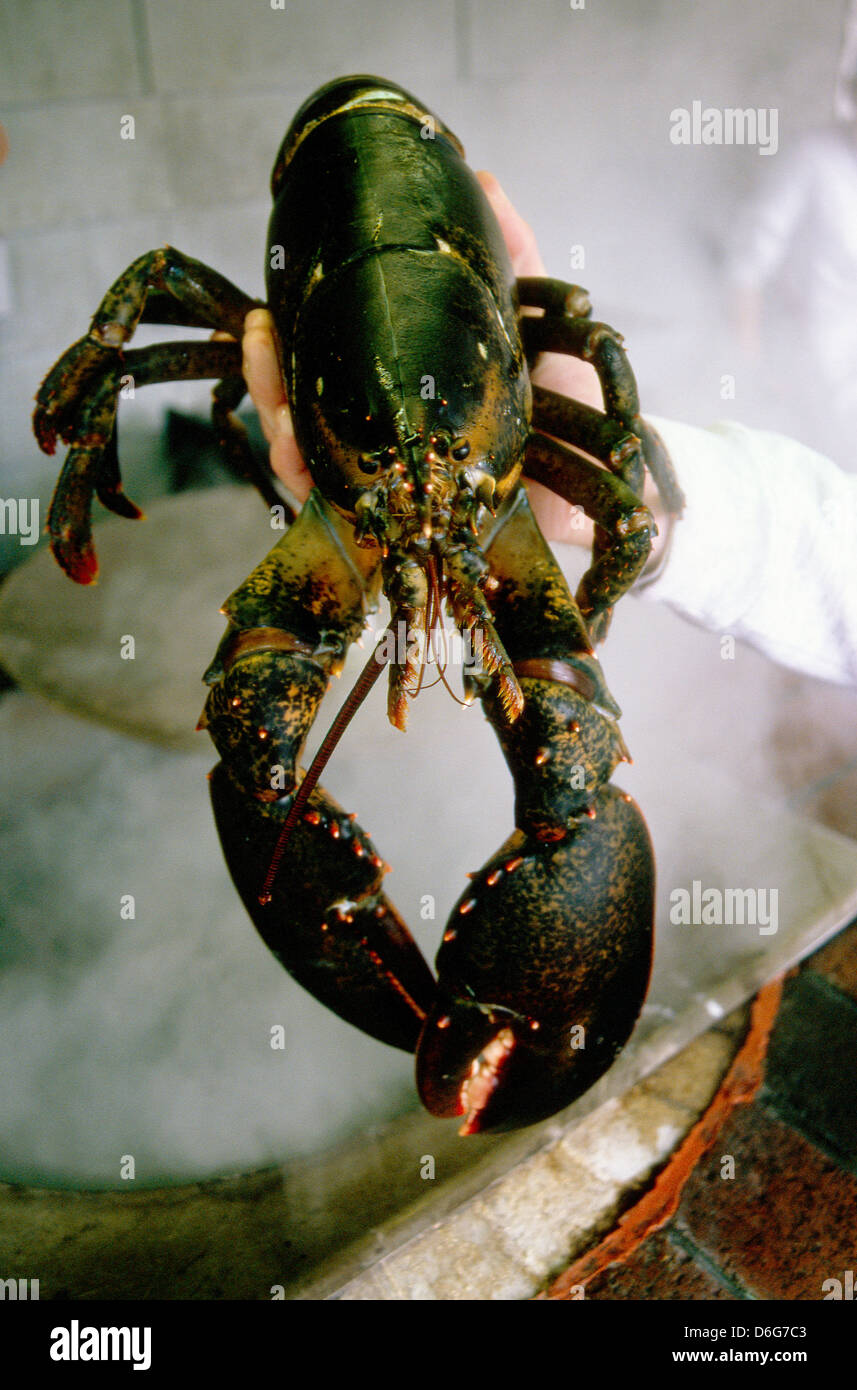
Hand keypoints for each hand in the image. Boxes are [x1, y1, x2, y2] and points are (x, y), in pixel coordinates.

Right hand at [241, 173, 659, 549]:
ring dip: (280, 433)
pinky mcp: (409, 529)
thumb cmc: (575, 401)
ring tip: (273, 404)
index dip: (286, 347)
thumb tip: (479, 176)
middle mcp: (389, 441)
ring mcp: (394, 488)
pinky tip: (296, 459)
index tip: (265, 313)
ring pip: (312, 467)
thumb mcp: (544, 315)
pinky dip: (312, 491)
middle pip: (305, 416)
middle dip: (268, 382)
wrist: (615, 475)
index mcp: (402, 394)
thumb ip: (512, 250)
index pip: (326, 371)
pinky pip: (344, 517)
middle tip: (257, 339)